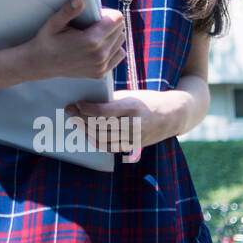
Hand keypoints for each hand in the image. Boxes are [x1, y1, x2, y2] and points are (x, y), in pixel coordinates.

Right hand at [24, 0, 125, 80]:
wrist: (41, 64)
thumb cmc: (47, 41)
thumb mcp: (54, 23)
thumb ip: (68, 11)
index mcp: (91, 41)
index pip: (117, 19)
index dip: (107, 13)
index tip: (95, 15)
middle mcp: (99, 55)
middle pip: (120, 30)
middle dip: (110, 24)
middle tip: (92, 24)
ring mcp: (101, 66)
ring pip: (121, 42)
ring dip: (112, 36)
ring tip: (96, 35)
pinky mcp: (101, 73)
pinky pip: (119, 55)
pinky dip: (113, 48)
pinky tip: (99, 46)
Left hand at [65, 89, 192, 154]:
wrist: (172, 116)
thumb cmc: (147, 101)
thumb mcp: (130, 95)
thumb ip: (110, 100)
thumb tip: (85, 101)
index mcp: (133, 107)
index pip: (104, 112)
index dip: (86, 109)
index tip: (77, 103)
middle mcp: (133, 125)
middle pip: (100, 126)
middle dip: (81, 119)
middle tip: (70, 111)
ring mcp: (134, 139)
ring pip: (102, 139)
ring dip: (85, 130)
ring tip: (76, 121)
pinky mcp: (133, 147)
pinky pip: (108, 147)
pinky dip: (95, 140)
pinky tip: (87, 131)